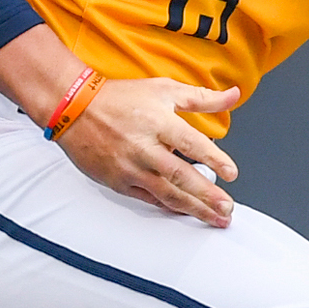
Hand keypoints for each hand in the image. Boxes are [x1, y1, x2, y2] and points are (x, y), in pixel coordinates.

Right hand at [55, 77, 242, 226]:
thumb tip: (233, 95)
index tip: (232, 173)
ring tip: (213, 218)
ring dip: (192, 209)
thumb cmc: (120, 98)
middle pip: (180, 176)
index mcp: (158, 122)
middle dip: (207, 196)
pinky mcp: (119, 182)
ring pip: (166, 194)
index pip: (192, 144)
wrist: (75, 108)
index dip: (214, 159)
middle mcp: (144, 147)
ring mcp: (130, 167)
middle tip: (227, 208)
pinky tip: (184, 212)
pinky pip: (148, 199)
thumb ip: (202, 97)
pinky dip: (168, 207)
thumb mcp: (165, 89)